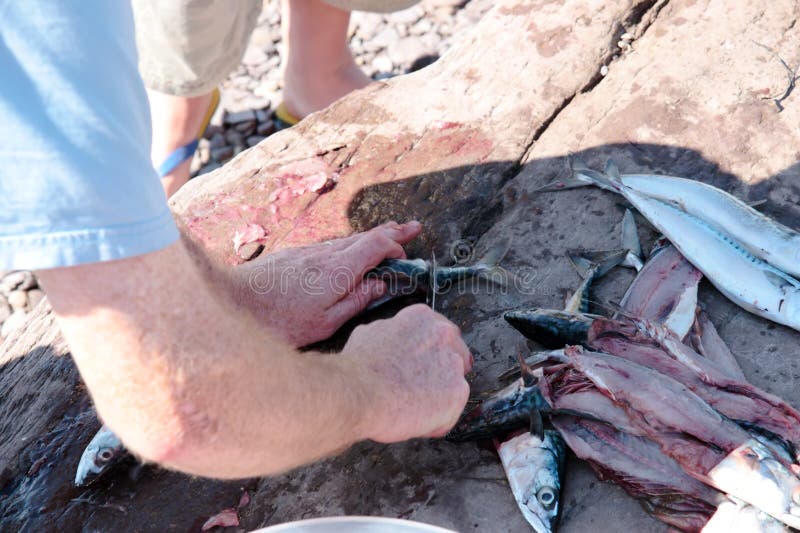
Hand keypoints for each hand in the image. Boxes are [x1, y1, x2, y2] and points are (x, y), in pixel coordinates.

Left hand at [235, 221, 420, 346]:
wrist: (231, 305)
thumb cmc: (279, 322)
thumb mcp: (326, 323)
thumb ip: (357, 301)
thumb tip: (380, 284)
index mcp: (338, 270)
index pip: (375, 245)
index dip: (395, 246)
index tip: (406, 254)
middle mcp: (324, 254)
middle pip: (364, 236)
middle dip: (391, 231)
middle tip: (413, 227)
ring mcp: (307, 252)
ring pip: (346, 240)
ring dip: (370, 237)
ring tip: (388, 235)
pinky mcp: (293, 255)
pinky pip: (329, 246)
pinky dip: (348, 245)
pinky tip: (350, 251)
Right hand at [344, 304, 471, 441]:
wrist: (358, 393)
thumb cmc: (359, 369)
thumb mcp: (369, 335)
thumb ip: (391, 336)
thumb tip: (389, 342)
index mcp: (421, 319)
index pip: (439, 333)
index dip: (430, 353)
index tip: (423, 364)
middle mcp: (443, 336)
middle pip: (455, 355)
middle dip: (440, 372)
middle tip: (418, 387)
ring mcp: (453, 365)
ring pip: (452, 386)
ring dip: (437, 397)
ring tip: (410, 406)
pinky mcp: (457, 394)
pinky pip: (449, 413)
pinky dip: (434, 421)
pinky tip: (413, 420)